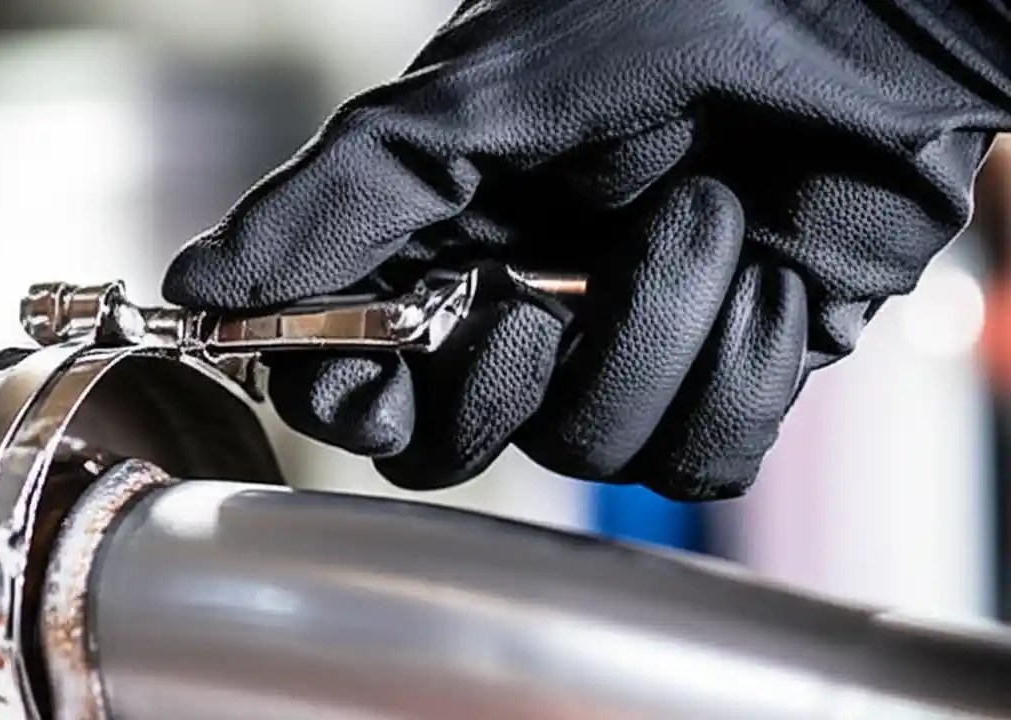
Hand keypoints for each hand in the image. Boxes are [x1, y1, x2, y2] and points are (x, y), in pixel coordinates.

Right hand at [164, 0, 1010, 498]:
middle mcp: (519, 302)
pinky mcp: (724, 374)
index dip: (345, 391)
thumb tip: (196, 281)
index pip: (346, 374)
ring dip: (648, 332)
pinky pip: (697, 457)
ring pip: (585, 448)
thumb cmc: (681, 10)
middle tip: (532, 292)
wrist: (875, 21)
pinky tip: (764, 270)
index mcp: (441, 234)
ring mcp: (621, 346)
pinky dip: (734, 366)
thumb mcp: (479, 90)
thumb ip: (337, 201)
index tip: (372, 362)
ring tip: (701, 212)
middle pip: (450, 446)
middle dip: (499, 378)